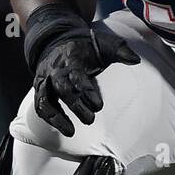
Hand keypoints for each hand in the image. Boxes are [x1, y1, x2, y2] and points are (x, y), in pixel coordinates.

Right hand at [27, 10, 139, 136]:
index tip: (98, 105)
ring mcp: (45, 79)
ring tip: (71, 132)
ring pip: (45, 99)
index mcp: (71, 58)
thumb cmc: (85, 48)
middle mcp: (55, 69)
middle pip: (62, 88)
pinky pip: (40, 105)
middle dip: (75, 105)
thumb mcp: (103, 43)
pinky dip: (49, 118)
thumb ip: (119, 50)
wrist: (57, 42)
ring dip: (57, 117)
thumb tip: (135, 60)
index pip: (76, 75)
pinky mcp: (40, 89)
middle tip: (90, 120)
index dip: (86, 91)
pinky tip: (63, 129)